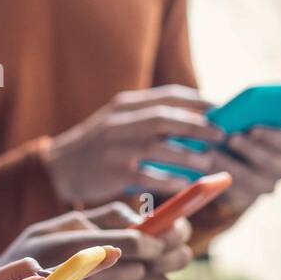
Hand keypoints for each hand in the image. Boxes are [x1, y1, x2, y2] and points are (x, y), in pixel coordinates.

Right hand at [1, 203, 190, 279]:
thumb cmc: (28, 257)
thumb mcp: (52, 227)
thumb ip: (99, 218)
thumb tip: (140, 219)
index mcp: (72, 248)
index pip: (135, 244)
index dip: (161, 239)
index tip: (172, 233)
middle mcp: (82, 279)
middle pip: (148, 269)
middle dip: (169, 257)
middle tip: (179, 250)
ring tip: (145, 272)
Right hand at [43, 85, 224, 205]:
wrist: (59, 167)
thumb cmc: (97, 146)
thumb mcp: (117, 122)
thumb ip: (148, 118)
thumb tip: (195, 122)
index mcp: (123, 105)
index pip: (167, 96)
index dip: (197, 101)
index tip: (221, 108)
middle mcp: (118, 122)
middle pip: (165, 119)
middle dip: (198, 126)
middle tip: (221, 136)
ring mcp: (113, 146)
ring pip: (158, 146)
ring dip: (188, 155)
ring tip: (208, 162)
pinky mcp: (111, 171)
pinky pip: (147, 175)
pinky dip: (169, 179)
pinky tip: (185, 183)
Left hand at [211, 126, 280, 213]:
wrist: (230, 164)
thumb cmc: (238, 134)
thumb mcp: (243, 125)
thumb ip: (242, 119)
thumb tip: (227, 113)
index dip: (270, 136)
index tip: (252, 128)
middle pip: (270, 162)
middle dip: (249, 149)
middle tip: (230, 138)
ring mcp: (267, 186)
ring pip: (250, 178)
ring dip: (229, 164)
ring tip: (211, 153)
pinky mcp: (248, 198)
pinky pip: (235, 191)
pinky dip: (219, 178)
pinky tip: (205, 168)